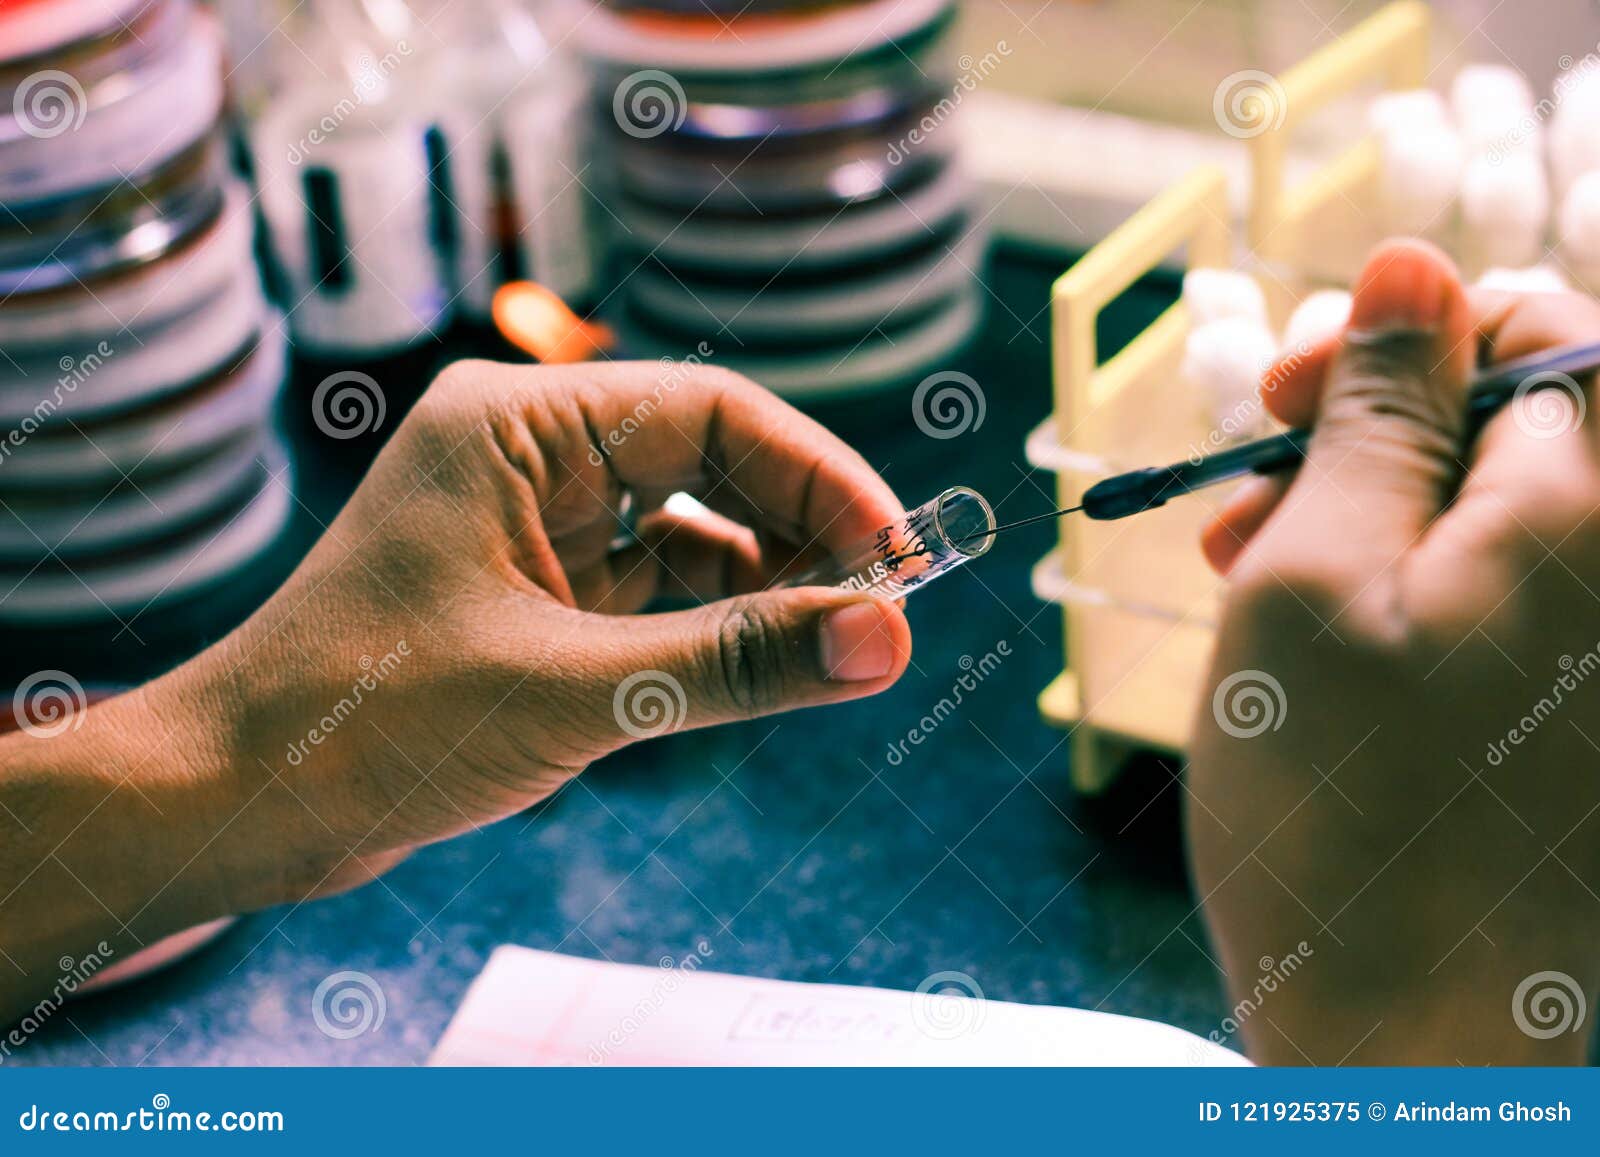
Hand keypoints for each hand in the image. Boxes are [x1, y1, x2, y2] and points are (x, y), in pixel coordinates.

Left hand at [0, 361, 911, 1019]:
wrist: (241, 803)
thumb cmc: (368, 724)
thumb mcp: (575, 689)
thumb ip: (737, 662)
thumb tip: (888, 640)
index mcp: (518, 424)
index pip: (712, 413)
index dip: (821, 478)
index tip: (900, 553)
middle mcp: (528, 455)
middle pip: (711, 463)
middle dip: (803, 533)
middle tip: (887, 607)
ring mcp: (531, 524)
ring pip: (690, 530)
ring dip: (766, 583)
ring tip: (837, 643)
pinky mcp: (535, 591)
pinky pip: (654, 587)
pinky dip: (713, 623)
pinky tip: (758, 664)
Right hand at [1186, 240, 1599, 1063]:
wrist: (1426, 1054)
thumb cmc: (1342, 816)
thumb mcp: (1314, 582)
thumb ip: (1376, 414)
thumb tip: (1418, 261)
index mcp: (1586, 509)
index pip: (1533, 327)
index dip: (1396, 339)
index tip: (1284, 401)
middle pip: (1512, 422)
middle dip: (1367, 432)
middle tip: (1245, 497)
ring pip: (1494, 518)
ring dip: (1366, 516)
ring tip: (1246, 576)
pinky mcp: (1575, 721)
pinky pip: (1502, 605)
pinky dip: (1403, 596)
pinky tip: (1311, 640)